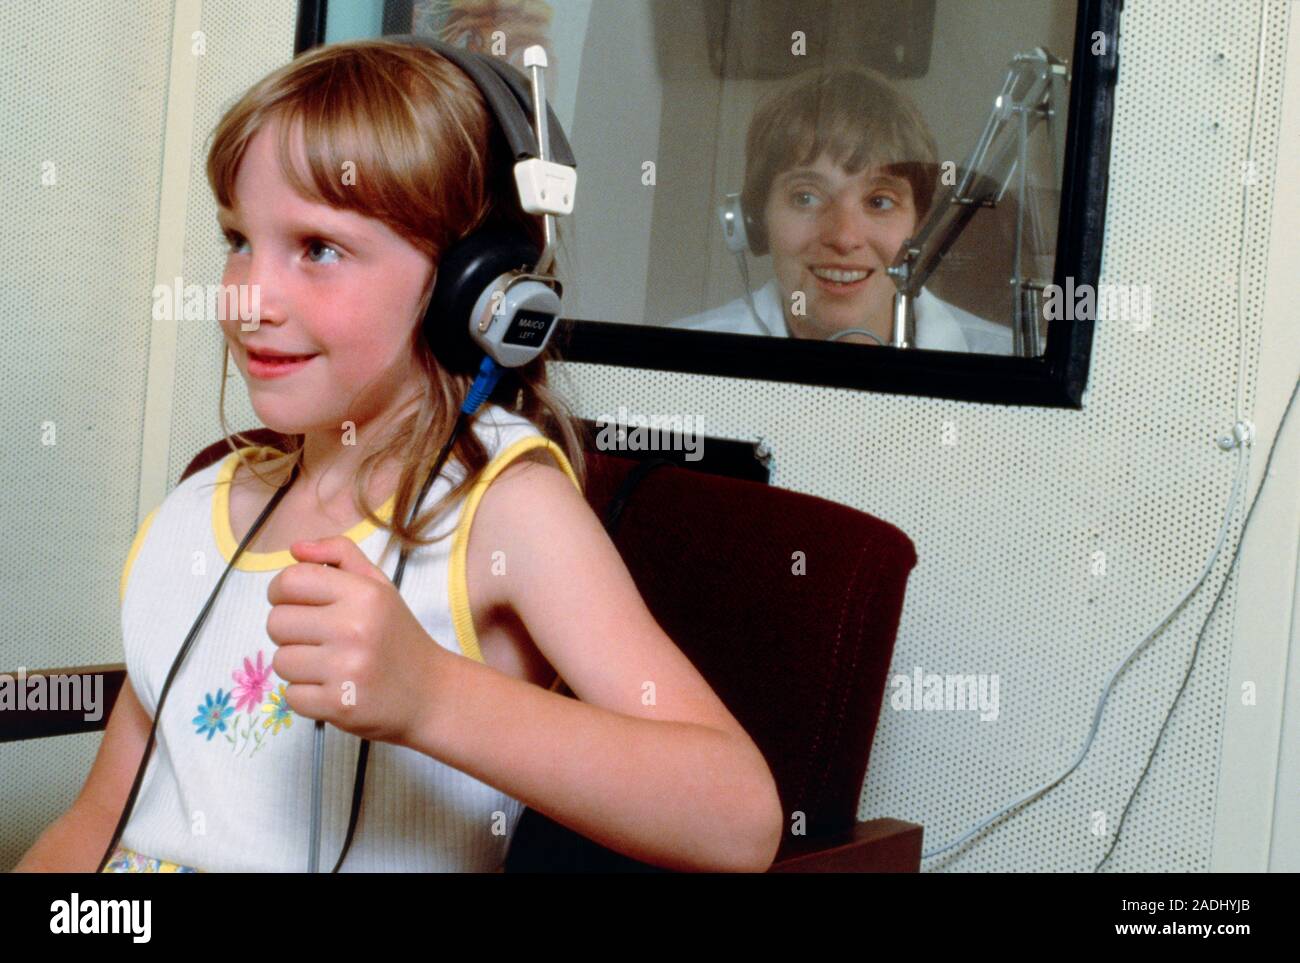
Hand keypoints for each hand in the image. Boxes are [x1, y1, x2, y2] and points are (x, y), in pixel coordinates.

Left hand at [266, 535, 445, 745]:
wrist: (430, 692)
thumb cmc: (397, 635)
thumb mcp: (378, 586)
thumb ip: (340, 555)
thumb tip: (295, 548)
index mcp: (364, 594)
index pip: (290, 582)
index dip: (281, 591)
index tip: (295, 602)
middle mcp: (354, 628)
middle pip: (276, 623)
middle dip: (289, 631)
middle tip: (317, 638)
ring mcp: (346, 670)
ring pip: (281, 661)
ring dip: (298, 665)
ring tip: (328, 665)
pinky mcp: (338, 705)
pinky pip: (291, 696)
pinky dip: (307, 695)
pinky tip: (333, 689)